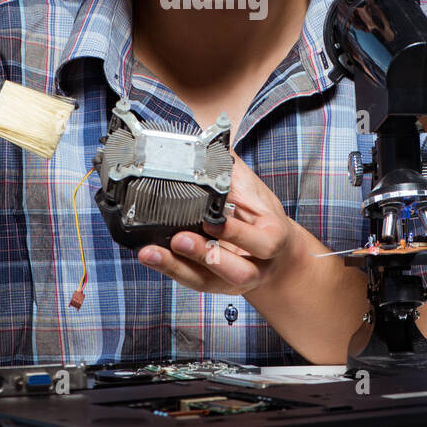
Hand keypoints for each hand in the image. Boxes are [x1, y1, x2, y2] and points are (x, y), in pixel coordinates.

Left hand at [137, 149, 298, 295]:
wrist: (276, 255)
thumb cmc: (263, 218)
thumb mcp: (256, 192)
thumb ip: (232, 171)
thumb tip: (211, 141)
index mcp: (273, 240)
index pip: (260, 242)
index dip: (236, 233)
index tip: (211, 220)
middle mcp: (256, 266)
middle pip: (235, 270)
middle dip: (205, 255)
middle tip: (179, 238)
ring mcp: (234, 280)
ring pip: (209, 281)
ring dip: (179, 266)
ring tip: (152, 252)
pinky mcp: (214, 285)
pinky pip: (191, 281)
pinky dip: (169, 269)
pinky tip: (150, 256)